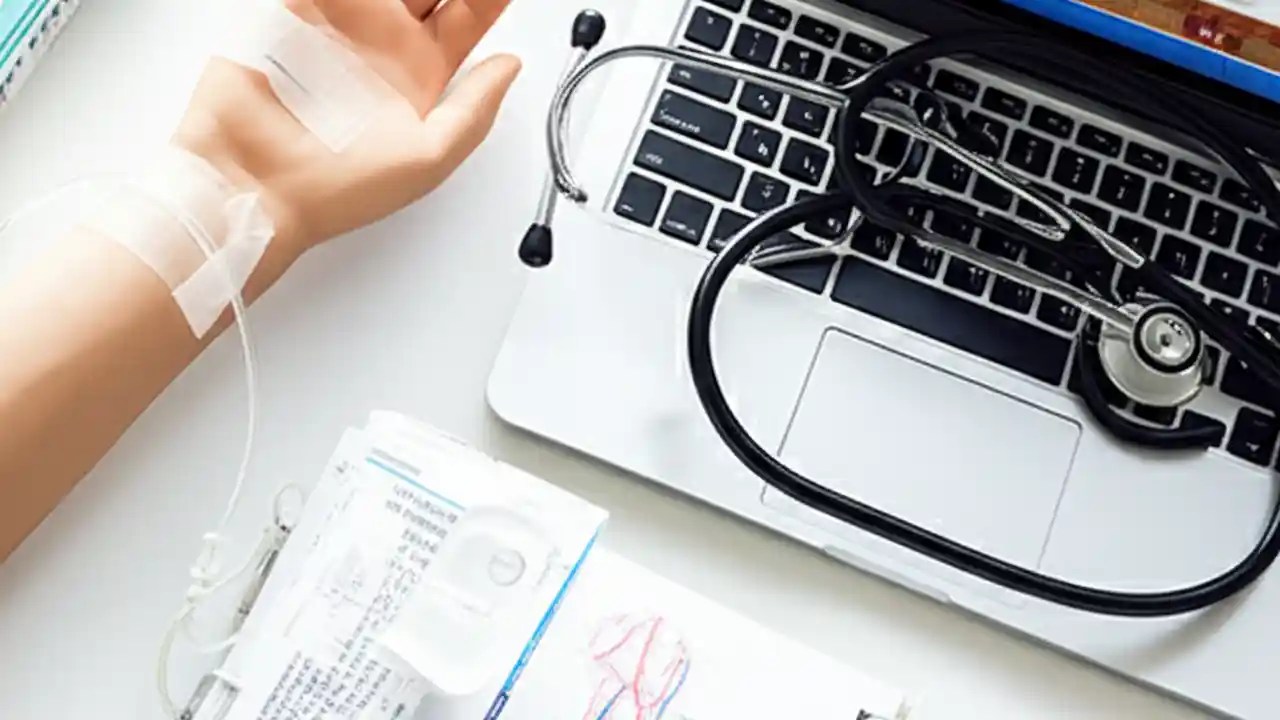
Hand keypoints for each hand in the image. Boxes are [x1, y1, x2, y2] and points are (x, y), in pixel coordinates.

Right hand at [173, 0, 520, 257]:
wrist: (252, 186)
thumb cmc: (335, 189)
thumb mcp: (428, 158)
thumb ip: (475, 109)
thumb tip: (511, 66)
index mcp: (421, 78)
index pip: (467, 16)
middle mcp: (383, 47)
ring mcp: (341, 25)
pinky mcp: (294, 11)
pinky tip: (356, 1)